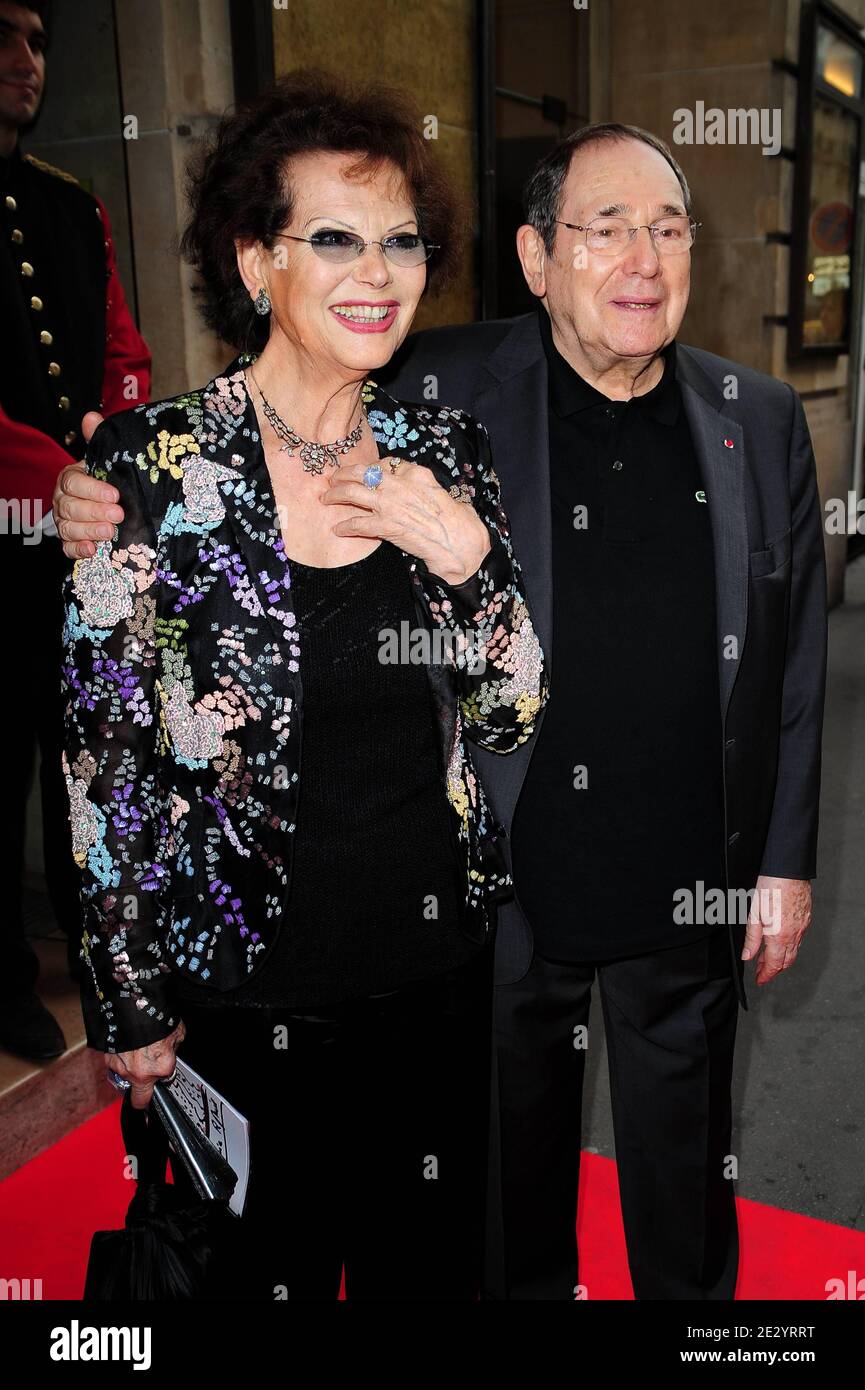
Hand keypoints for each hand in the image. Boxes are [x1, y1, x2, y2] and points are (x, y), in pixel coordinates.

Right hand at [54, 411, 124, 559]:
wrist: (108, 501)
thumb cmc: (105, 479)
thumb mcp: (105, 459)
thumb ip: (98, 439)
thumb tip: (92, 416)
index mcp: (70, 478)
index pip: (74, 482)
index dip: (93, 489)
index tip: (115, 494)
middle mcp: (64, 500)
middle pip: (71, 507)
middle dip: (95, 511)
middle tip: (118, 515)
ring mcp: (65, 522)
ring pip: (69, 528)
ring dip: (89, 531)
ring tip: (109, 532)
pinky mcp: (70, 541)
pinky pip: (67, 548)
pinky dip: (78, 550)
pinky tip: (92, 550)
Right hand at [105, 1019, 185, 1110]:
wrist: (136, 1002)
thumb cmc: (156, 1015)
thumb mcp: (177, 1032)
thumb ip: (172, 1048)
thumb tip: (169, 1050)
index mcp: (162, 1067)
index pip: (165, 1083)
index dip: (164, 1076)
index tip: (163, 1077)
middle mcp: (140, 1072)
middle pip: (139, 1097)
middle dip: (143, 1097)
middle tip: (146, 1093)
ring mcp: (122, 1067)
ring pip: (127, 1078)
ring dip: (132, 1069)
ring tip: (137, 1050)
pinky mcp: (109, 1059)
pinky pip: (117, 1064)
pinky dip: (122, 1057)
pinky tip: (127, 1044)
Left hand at [321, 456, 490, 585]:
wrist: (458, 542)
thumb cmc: (457, 520)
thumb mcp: (440, 491)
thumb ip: (422, 485)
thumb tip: (413, 486)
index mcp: (415, 473)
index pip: (384, 463)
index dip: (370, 468)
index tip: (364, 473)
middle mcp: (398, 484)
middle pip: (361, 472)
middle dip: (343, 474)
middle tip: (333, 479)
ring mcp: (389, 504)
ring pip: (352, 493)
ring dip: (335, 495)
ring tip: (326, 499)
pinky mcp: (385, 526)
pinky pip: (357, 524)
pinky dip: (344, 527)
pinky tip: (338, 529)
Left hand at [741, 875, 811, 984]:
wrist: (789, 871)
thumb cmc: (771, 887)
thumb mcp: (754, 914)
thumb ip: (752, 938)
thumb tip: (747, 956)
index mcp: (779, 936)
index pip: (773, 964)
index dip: (765, 975)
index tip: (759, 980)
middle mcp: (794, 934)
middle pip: (786, 962)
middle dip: (773, 970)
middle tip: (761, 972)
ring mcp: (802, 927)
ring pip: (793, 951)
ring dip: (781, 958)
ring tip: (767, 958)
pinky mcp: (806, 919)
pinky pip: (798, 939)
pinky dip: (788, 946)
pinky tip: (780, 941)